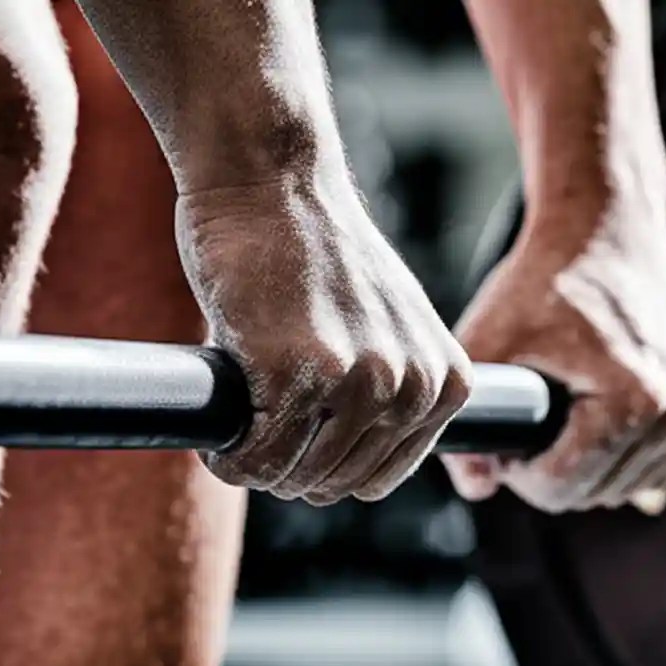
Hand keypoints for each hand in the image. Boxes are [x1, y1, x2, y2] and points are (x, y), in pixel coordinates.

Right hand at [176, 175, 472, 503]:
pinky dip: (227, 459)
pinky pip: (254, 460)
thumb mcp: (390, 322)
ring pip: (296, 480)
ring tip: (238, 425)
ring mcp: (359, 384)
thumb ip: (395, 384)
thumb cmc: (317, 250)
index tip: (296, 437)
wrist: (274, 181)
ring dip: (257, 466)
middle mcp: (414, 388)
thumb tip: (357, 460)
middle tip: (257, 427)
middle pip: (336, 484)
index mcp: (445, 382)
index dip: (328, 465)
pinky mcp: (297, 375)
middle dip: (289, 469)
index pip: (380, 476)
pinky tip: (219, 433)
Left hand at [442, 200, 665, 512]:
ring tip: (560, 415)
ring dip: (589, 467)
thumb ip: (474, 423)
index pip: (561, 486)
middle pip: (595, 492)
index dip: (517, 470)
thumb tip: (477, 488)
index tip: (507, 430)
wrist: (605, 225)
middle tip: (530, 417)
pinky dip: (624, 459)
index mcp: (634, 398)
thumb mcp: (489, 343)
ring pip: (628, 488)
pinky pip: (660, 469)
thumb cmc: (545, 278)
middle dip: (551, 469)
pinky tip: (595, 421)